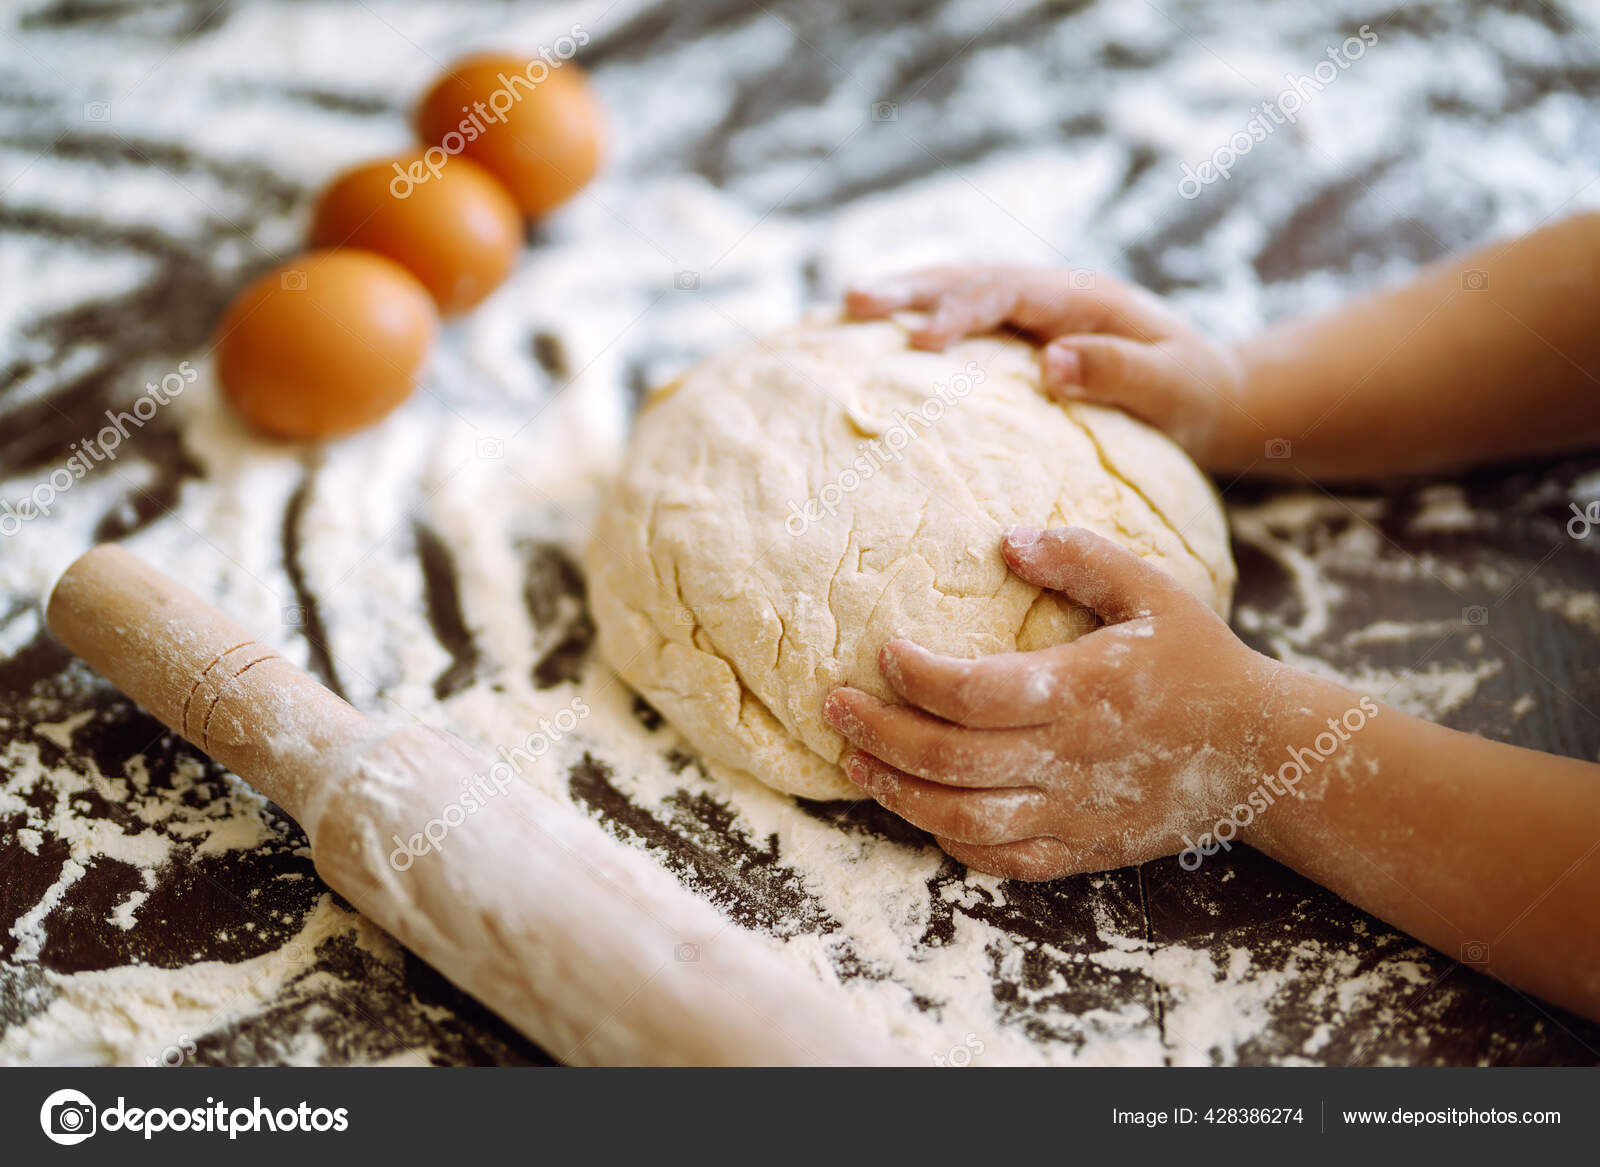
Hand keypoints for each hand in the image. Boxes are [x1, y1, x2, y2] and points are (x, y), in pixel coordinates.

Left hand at [822, 526, 1295, 880]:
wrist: (1263, 756)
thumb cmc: (1200, 662)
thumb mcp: (1154, 591)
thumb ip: (1081, 557)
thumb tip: (1005, 539)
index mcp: (1083, 691)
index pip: (974, 694)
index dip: (917, 676)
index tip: (883, 652)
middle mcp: (1071, 759)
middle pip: (950, 761)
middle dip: (879, 733)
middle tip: (834, 706)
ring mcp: (1075, 813)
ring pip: (963, 820)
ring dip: (897, 794)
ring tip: (855, 761)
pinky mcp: (1082, 850)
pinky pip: (1000, 860)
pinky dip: (950, 841)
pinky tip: (919, 810)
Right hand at [845, 265, 1246, 468]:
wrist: (1207, 396)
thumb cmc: (1193, 396)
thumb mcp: (1175, 387)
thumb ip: (1120, 371)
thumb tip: (1051, 360)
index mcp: (1081, 296)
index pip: (1010, 293)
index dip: (962, 311)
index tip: (920, 342)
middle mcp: (1047, 293)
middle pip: (968, 278)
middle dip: (910, 289)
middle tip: (852, 300)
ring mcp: (1027, 314)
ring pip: (955, 293)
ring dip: (902, 299)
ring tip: (841, 308)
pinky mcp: (1014, 340)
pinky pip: (959, 325)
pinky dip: (914, 324)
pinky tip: (864, 341)